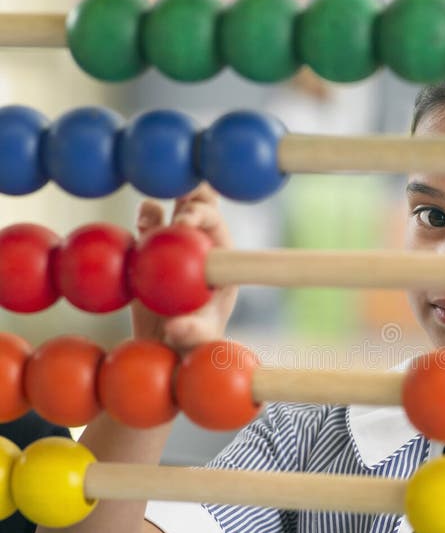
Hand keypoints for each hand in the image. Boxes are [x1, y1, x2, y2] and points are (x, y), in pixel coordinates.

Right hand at [132, 184, 237, 352]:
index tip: (182, 223)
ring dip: (159, 203)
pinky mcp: (149, 248)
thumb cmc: (195, 341)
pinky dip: (141, 220)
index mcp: (219, 253)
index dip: (200, 213)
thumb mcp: (197, 339)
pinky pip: (145, 223)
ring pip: (169, 205)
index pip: (213, 220)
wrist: (168, 343)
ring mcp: (172, 242)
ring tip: (149, 218)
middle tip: (169, 192)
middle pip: (195, 200)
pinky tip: (137, 229)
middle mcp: (197, 241)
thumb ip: (192, 332)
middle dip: (185, 189)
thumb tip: (176, 327)